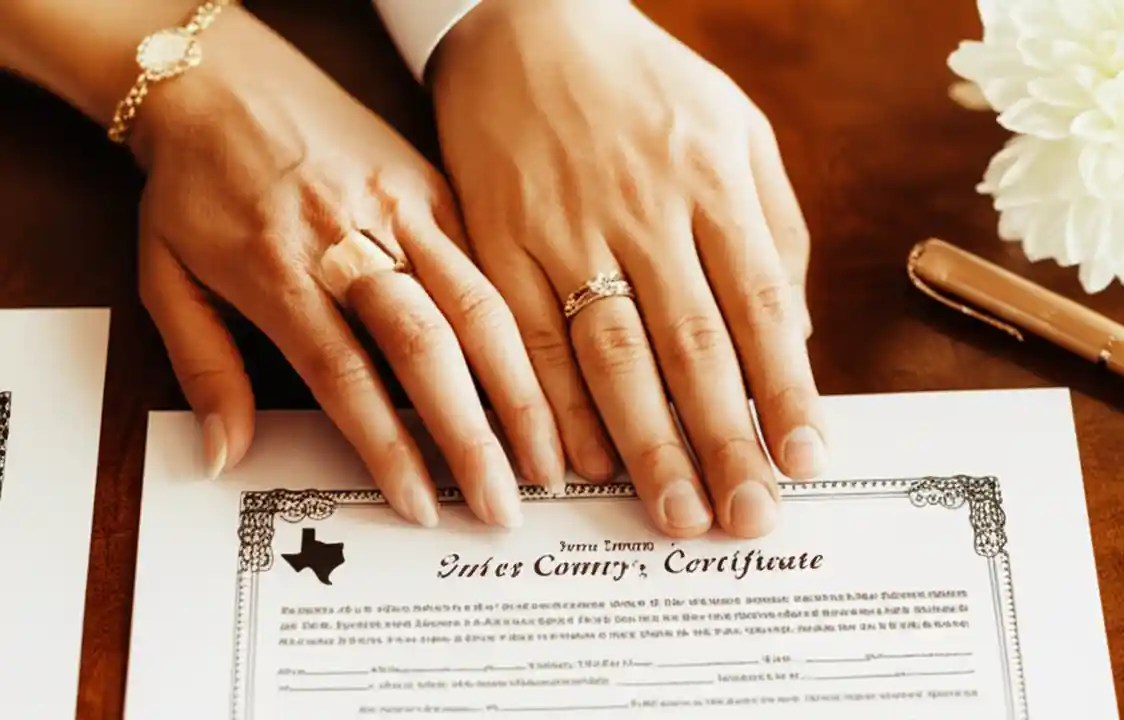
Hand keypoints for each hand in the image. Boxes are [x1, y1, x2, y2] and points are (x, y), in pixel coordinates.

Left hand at [134, 8, 561, 526]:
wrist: (223, 79)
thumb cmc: (194, 182)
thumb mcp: (166, 275)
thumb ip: (203, 369)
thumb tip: (224, 456)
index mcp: (281, 269)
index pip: (347, 374)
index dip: (391, 446)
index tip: (423, 503)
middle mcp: (351, 240)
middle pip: (427, 346)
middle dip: (474, 433)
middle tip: (504, 502)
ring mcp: (402, 209)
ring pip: (477, 304)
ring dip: (520, 386)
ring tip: (551, 452)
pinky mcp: (435, 188)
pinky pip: (489, 260)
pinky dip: (526, 322)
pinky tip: (559, 373)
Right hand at [432, 0, 822, 538]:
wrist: (526, 23)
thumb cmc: (645, 84)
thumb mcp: (737, 127)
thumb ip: (774, 226)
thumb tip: (791, 336)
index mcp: (712, 182)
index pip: (762, 307)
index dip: (787, 390)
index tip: (806, 459)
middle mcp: (644, 209)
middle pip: (694, 346)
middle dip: (724, 441)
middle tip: (744, 516)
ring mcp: (566, 226)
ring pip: (613, 354)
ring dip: (646, 444)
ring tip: (675, 511)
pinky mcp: (499, 239)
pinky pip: (531, 336)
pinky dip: (556, 405)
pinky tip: (582, 461)